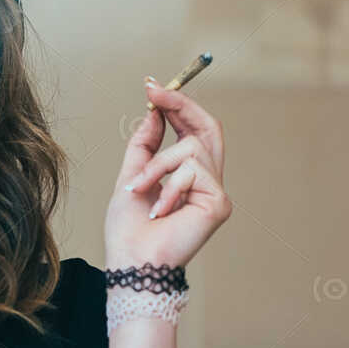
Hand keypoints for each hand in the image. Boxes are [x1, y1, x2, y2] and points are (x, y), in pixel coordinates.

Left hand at [106, 78, 232, 270]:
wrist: (132, 261)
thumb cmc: (129, 229)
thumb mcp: (131, 175)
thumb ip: (145, 144)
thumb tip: (154, 110)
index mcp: (186, 174)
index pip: (192, 130)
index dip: (177, 105)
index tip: (152, 86)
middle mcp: (206, 181)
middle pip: (208, 128)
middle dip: (181, 105)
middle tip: (155, 93)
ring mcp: (215, 192)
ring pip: (191, 149)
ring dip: (156, 166)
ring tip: (139, 190)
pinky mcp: (219, 203)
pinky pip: (193, 172)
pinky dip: (168, 187)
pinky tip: (158, 211)